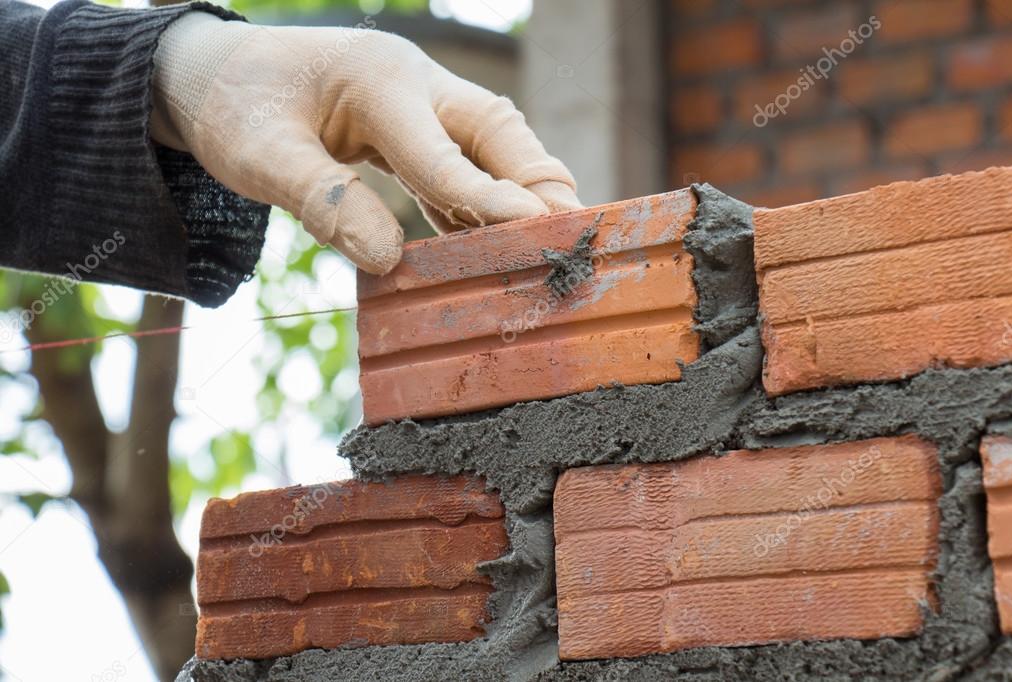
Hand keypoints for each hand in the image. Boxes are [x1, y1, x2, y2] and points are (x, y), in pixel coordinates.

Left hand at [151, 12, 581, 273]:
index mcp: (379, 80)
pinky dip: (483, 197)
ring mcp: (418, 99)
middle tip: (576, 232)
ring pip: (489, 142)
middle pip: (496, 131)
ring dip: (522, 188)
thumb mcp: (259, 156)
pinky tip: (496, 236)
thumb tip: (387, 259)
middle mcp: (413, 82)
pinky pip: (461, 160)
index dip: (491, 200)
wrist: (214, 70)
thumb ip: (323, 200)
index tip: (538, 234)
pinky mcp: (412, 122)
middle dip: (538, 181)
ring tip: (554, 238)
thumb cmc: (233, 107)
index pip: (445, 153)